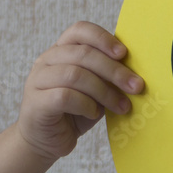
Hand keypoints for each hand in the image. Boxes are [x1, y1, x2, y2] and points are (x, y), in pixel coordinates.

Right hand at [17, 21, 142, 160]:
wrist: (48, 142)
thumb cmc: (74, 113)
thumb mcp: (95, 90)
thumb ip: (106, 76)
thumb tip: (135, 73)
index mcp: (61, 51)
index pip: (79, 30)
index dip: (103, 38)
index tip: (124, 54)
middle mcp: (46, 60)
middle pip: (82, 54)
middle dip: (114, 70)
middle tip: (136, 86)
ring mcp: (37, 80)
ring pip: (75, 75)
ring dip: (104, 91)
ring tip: (121, 106)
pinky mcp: (36, 103)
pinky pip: (65, 96)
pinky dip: (86, 105)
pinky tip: (94, 114)